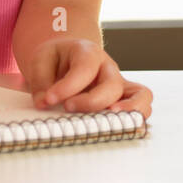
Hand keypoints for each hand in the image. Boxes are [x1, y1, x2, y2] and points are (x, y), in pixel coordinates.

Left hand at [22, 38, 152, 119]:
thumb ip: (40, 80)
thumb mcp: (41, 60)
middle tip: (68, 108)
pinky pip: (142, 106)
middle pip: (112, 85)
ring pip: (140, 95)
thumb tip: (44, 103)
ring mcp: (120, 84)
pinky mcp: (124, 99)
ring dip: (128, 111)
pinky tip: (120, 129)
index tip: (48, 99)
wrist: (67, 58)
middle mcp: (109, 68)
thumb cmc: (56, 59)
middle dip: (90, 101)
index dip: (67, 87)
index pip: (84, 68)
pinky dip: (136, 118)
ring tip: (107, 123)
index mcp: (88, 52)